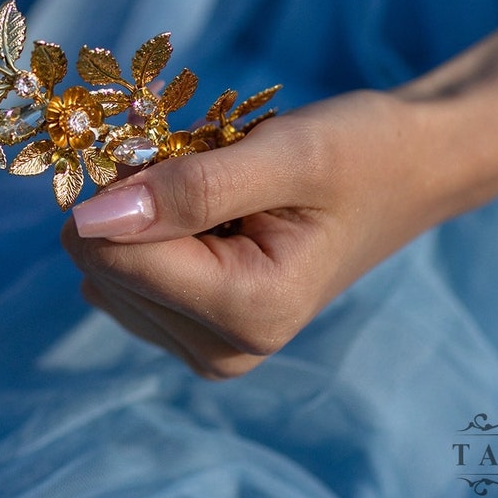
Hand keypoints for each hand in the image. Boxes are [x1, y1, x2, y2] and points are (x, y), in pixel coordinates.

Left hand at [61, 90, 453, 379]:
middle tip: (204, 166)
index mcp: (251, 312)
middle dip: (134, 201)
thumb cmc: (359, 154)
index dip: (123, 187)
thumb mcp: (286, 154)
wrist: (408, 172)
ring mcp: (206, 349)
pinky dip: (150, 232)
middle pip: (103, 266)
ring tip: (218, 192)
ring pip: (104, 272)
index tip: (172, 148)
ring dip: (142, 214)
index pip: (116, 255)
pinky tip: (208, 216)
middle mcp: (223, 350)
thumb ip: (191, 189)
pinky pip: (121, 278)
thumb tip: (90, 220)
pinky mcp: (192, 334)